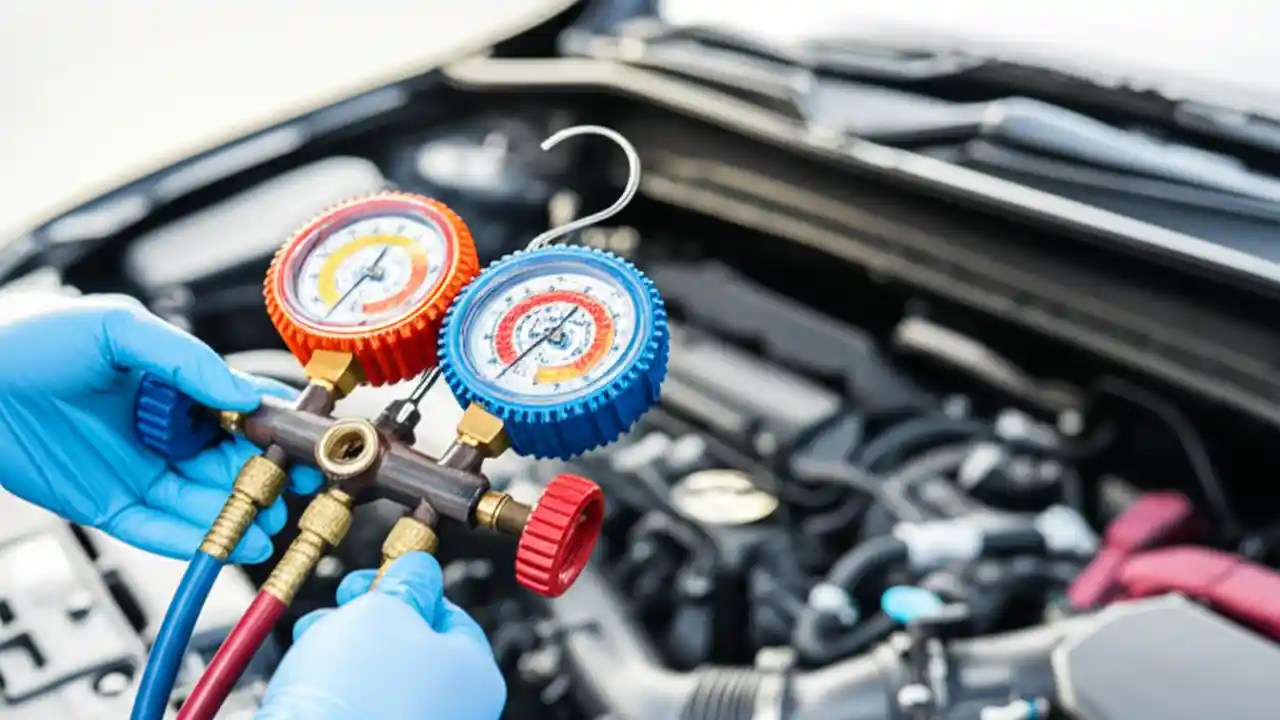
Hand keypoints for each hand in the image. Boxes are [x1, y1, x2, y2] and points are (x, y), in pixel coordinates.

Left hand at [0, 294, 320, 561]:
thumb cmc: (28, 335)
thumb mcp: (121, 327)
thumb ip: (188, 360)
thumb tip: (243, 393)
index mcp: (171, 383)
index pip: (237, 410)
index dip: (273, 428)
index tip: (305, 442)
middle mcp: (160, 429)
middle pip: (227, 463)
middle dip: (264, 481)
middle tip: (295, 493)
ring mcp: (135, 467)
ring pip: (199, 501)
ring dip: (236, 517)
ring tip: (268, 526)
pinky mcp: (104, 503)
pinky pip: (153, 526)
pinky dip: (188, 538)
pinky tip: (219, 541)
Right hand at [256, 553, 505, 719]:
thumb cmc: (359, 693)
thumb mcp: (385, 609)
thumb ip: (407, 583)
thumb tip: (419, 569)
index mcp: (477, 676)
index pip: (450, 615)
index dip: (411, 587)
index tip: (381, 574)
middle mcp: (455, 710)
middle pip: (412, 644)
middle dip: (368, 615)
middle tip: (343, 600)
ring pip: (381, 674)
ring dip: (344, 645)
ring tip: (314, 635)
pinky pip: (361, 704)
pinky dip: (336, 685)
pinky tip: (307, 673)